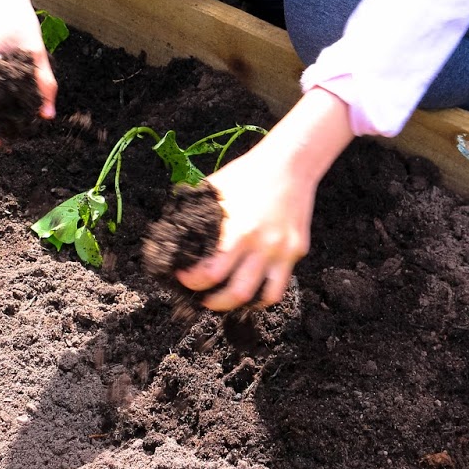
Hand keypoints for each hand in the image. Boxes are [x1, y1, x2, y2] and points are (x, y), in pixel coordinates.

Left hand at [178, 88, 355, 309]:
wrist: (290, 164)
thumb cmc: (248, 172)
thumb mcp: (216, 188)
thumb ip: (196, 211)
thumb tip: (170, 230)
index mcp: (238, 231)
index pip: (210, 273)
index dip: (191, 280)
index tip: (182, 276)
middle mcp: (263, 246)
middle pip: (236, 293)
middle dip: (213, 303)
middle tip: (202, 299)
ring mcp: (283, 251)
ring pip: (263, 296)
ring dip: (241, 305)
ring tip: (227, 300)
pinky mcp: (298, 250)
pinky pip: (280, 283)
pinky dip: (265, 293)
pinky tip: (253, 290)